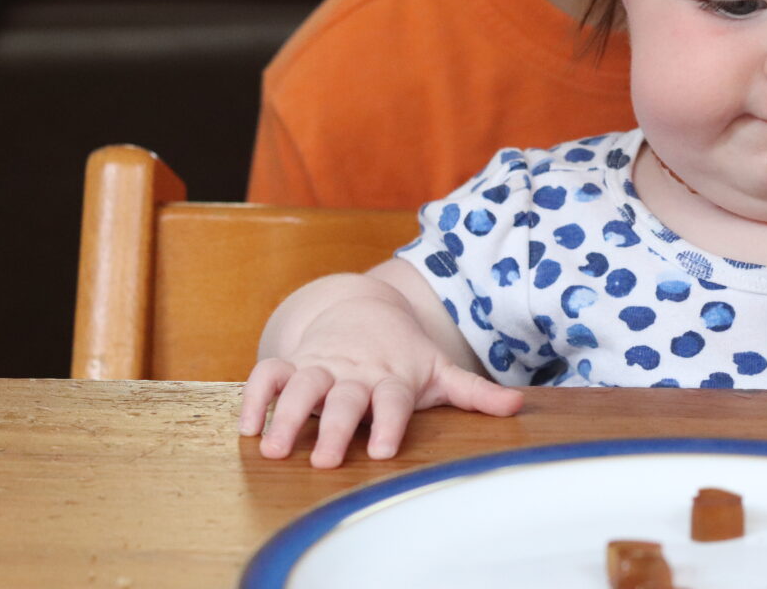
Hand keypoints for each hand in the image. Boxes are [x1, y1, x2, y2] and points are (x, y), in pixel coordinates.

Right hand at [239, 292, 522, 468]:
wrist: (364, 307)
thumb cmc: (405, 354)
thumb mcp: (439, 371)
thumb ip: (474, 391)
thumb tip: (519, 406)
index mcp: (393, 378)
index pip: (393, 401)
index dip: (388, 423)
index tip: (381, 451)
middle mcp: (356, 373)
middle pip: (345, 398)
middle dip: (334, 427)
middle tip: (324, 460)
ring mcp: (322, 366)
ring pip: (302, 385)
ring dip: (288, 415)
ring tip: (276, 449)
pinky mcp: (293, 362)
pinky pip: (267, 374)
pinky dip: (255, 395)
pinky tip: (247, 426)